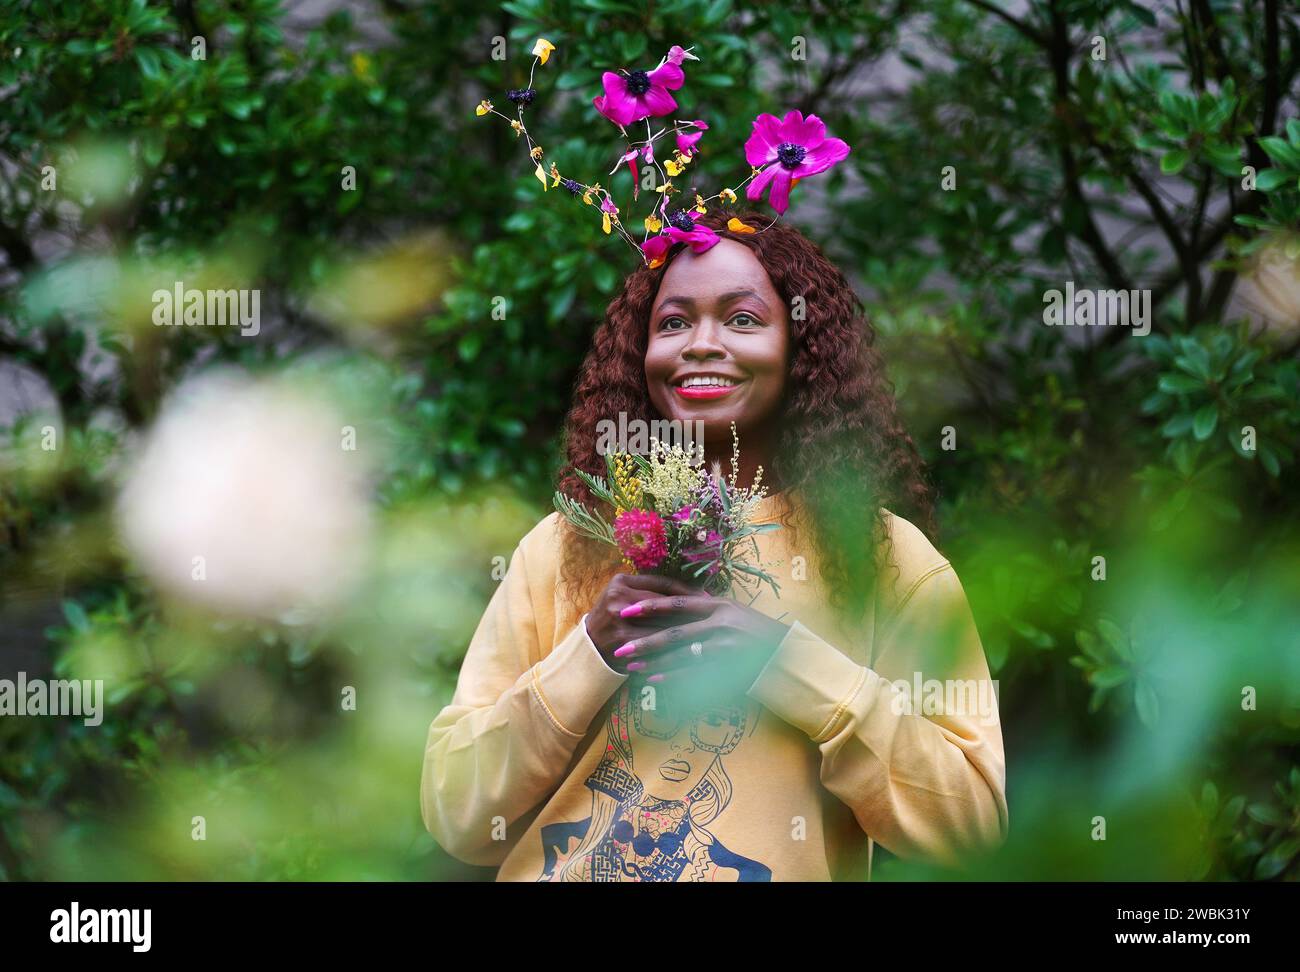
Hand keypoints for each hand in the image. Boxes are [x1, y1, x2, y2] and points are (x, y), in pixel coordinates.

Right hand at [584, 572, 700, 673]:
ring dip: (688, 631)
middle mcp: (619, 597)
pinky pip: (657, 644)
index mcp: (621, 582)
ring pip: (663, 624)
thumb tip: (694, 591)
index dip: (688, 590)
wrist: (589, 650)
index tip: (709, 597)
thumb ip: (650, 592)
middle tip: (715, 617)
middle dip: (693, 611)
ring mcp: (620, 619)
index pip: (663, 583)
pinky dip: (675, 648)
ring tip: (709, 633)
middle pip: (666, 603)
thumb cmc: (614, 621)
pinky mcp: (624, 641)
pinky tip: (693, 650)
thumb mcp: (625, 599)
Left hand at [613, 593, 791, 698]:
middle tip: (619, 645)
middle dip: (644, 639)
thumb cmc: (760, 633)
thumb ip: (709, 611)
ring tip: (631, 666)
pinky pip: (696, 673)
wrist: (791, 653)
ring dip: (654, 661)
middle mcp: (722, 621)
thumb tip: (680, 605)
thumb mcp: (736, 613)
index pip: (678, 602)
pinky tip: (655, 681)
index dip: (651, 605)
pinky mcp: (731, 666)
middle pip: (674, 630)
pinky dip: (674, 677)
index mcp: (720, 605)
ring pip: (681, 653)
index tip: (627, 609)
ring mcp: (727, 644)